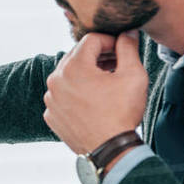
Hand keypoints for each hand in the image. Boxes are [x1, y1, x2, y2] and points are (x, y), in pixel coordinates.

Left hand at [42, 30, 146, 155]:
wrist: (110, 150)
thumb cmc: (122, 113)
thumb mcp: (133, 75)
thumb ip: (128, 48)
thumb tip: (127, 33)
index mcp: (73, 66)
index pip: (91, 39)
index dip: (111, 41)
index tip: (123, 51)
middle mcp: (55, 80)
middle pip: (77, 56)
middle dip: (98, 57)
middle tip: (116, 65)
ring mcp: (51, 99)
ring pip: (69, 76)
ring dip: (87, 74)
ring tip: (106, 84)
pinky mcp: (51, 115)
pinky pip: (63, 95)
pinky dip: (76, 93)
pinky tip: (93, 101)